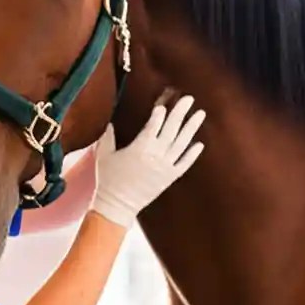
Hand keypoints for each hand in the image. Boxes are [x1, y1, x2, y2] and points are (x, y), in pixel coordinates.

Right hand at [90, 94, 206, 226]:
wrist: (117, 205)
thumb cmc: (108, 179)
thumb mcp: (104, 154)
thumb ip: (108, 136)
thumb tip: (110, 121)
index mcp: (139, 147)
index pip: (153, 125)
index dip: (160, 114)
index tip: (165, 103)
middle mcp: (156, 155)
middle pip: (171, 129)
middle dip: (180, 112)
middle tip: (189, 99)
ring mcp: (165, 167)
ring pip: (182, 143)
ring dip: (191, 128)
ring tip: (200, 114)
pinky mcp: (170, 178)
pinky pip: (184, 164)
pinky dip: (193, 154)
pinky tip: (200, 144)